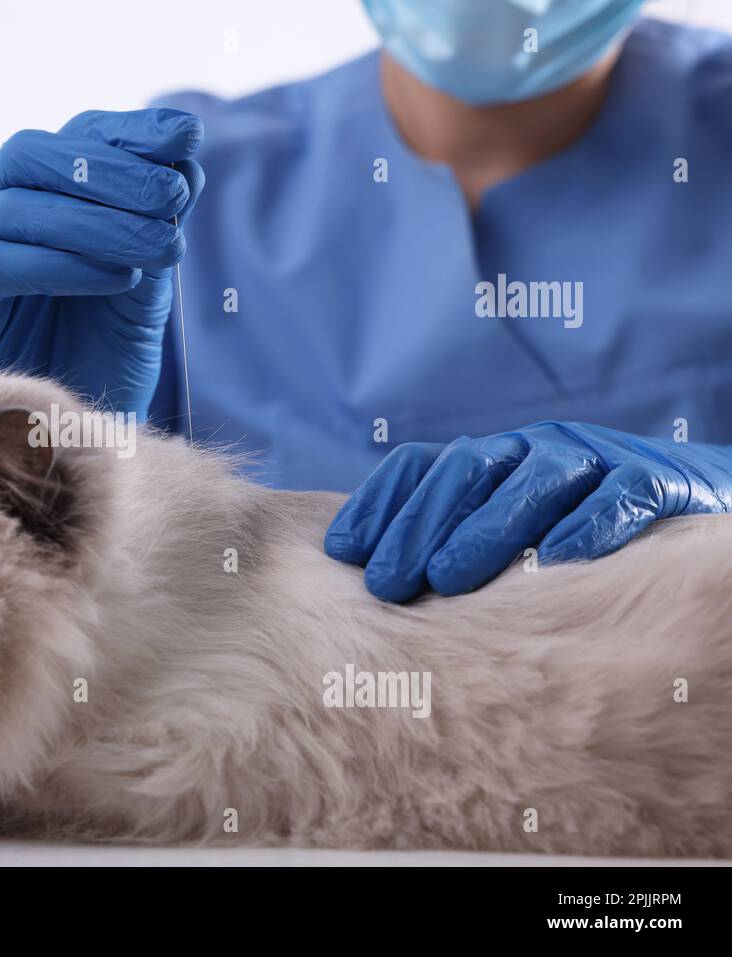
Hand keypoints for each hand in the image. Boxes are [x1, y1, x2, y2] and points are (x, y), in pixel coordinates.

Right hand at [0, 108, 204, 416]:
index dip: (123, 131)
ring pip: (11, 207)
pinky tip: (118, 276)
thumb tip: (186, 154)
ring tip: (162, 245)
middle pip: (27, 156)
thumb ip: (153, 224)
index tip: (186, 135)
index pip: (66, 141)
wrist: (64, 446)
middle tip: (173, 195)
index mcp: (24, 202)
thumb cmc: (96, 361)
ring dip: (97, 220)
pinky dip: (61, 262)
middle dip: (109, 169)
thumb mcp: (140, 285)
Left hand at [324, 421, 731, 601]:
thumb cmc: (582, 522)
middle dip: (419, 526)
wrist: (693, 495)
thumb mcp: (514, 523)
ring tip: (449, 578)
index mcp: (493, 457)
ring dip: (487, 527)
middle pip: (466, 471)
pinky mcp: (655, 480)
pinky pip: (620, 495)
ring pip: (534, 479)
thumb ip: (457, 540)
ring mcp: (595, 459)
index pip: (421, 465)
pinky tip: (558, 558)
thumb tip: (379, 585)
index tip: (343, 551)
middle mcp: (535, 448)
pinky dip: (590, 523)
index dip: (379, 502)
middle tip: (388, 584)